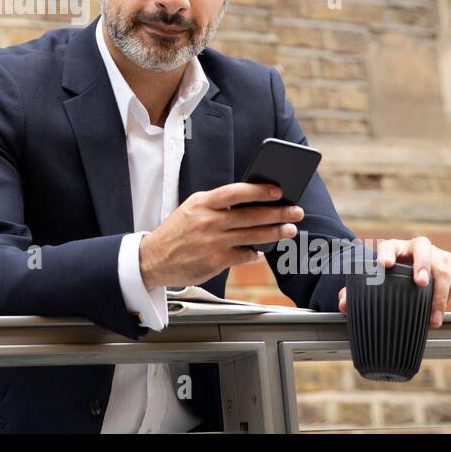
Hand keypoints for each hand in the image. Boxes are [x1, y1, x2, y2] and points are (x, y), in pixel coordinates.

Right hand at [139, 182, 303, 288]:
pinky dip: (255, 252)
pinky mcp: (216, 261)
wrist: (154, 258)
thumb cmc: (177, 231)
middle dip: (278, 213)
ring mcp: (213, 242)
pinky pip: (244, 255)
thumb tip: (250, 203)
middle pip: (251, 215)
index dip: (259, 190)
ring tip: (289, 230)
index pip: (236, 192)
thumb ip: (218, 205)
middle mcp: (209, 221)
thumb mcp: (192, 209)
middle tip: (296, 211)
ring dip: (275, 233)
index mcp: (203, 203)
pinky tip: (260, 250)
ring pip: (253, 235)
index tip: (278, 191)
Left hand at [337, 236, 450, 327]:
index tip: (385, 265)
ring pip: (442, 266)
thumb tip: (344, 305)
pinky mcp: (448, 266)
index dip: (387, 253)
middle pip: (422, 247)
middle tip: (420, 283)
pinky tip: (438, 315)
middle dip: (422, 264)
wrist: (410, 272)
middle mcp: (416, 247)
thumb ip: (355, 292)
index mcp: (394, 247)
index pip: (389, 246)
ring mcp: (435, 254)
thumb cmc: (389, 276)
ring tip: (432, 315)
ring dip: (440, 291)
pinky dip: (447, 299)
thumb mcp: (374, 281)